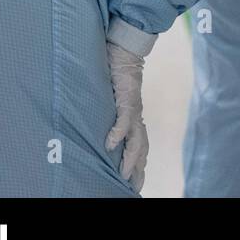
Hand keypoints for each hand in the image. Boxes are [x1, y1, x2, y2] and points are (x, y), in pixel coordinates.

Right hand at [105, 41, 147, 192]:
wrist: (124, 50)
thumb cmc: (115, 75)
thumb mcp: (110, 101)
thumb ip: (107, 116)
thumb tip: (98, 134)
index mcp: (133, 119)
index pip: (138, 147)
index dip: (138, 166)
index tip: (133, 184)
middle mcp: (136, 117)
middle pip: (140, 149)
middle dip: (137, 170)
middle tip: (133, 188)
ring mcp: (132, 109)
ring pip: (135, 139)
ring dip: (131, 158)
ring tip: (124, 174)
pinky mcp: (126, 97)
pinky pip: (123, 119)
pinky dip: (118, 132)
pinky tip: (111, 144)